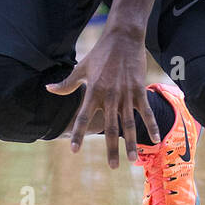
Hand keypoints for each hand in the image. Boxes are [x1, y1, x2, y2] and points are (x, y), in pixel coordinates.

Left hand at [45, 29, 158, 167]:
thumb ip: (67, 83)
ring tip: (132, 160)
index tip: (74, 151)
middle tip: (112, 166)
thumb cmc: (100, 53)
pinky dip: (151, 125)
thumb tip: (48, 89)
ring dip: (131, 142)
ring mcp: (126, 94)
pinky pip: (145, 111)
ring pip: (129, 123)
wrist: (123, 38)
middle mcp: (110, 95)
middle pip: (110, 127)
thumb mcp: (81, 67)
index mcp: (93, 91)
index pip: (84, 117)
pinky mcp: (139, 89)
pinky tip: (156, 139)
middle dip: (111, 148)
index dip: (79, 134)